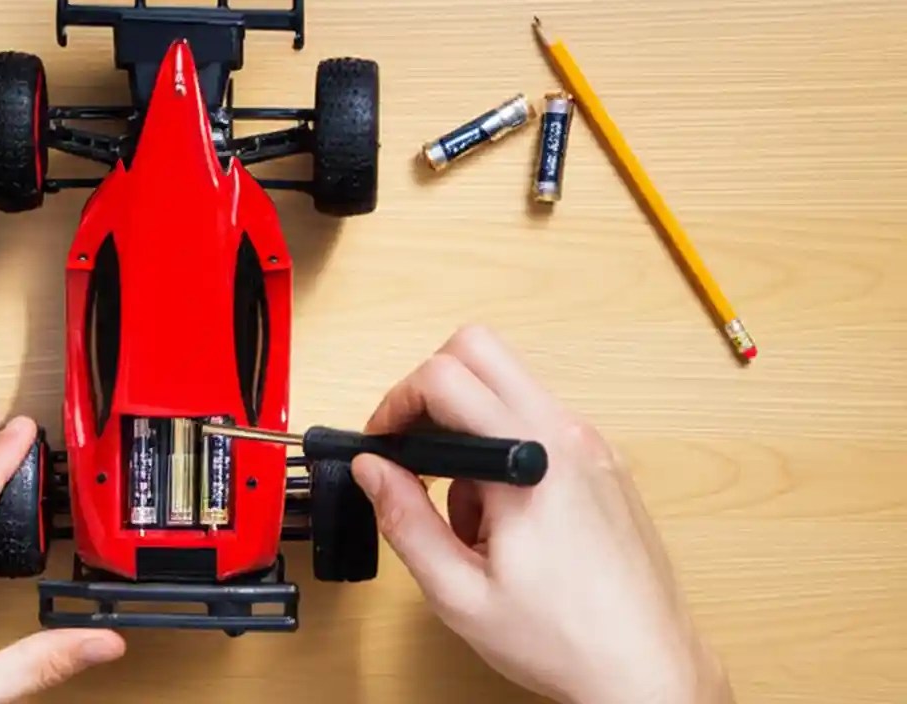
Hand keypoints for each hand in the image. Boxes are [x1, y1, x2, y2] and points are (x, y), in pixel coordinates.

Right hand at [352, 326, 732, 703]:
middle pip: (479, 351)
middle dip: (428, 391)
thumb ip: (405, 521)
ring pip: (506, 387)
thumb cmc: (568, 640)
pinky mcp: (601, 460)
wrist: (648, 668)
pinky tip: (502, 518)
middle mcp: (566, 436)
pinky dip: (501, 448)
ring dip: (466, 427)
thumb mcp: (460, 594)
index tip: (380, 446)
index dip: (395, 404)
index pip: (445, 378)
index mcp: (531, 461)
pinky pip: (535, 422)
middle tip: (410, 450)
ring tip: (467, 513)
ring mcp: (590, 444)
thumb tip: (371, 470)